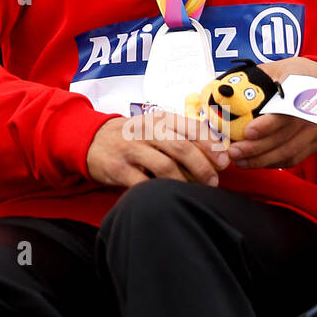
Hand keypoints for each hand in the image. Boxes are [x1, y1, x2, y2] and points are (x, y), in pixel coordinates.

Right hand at [86, 109, 230, 188]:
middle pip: (181, 148)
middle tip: (213, 181)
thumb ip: (182, 135)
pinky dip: (159, 192)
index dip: (211, 145)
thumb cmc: (133, 136)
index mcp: (160, 119)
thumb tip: (216, 153)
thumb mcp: (156, 126)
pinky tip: (169, 197)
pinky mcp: (118, 168)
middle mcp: (146, 131)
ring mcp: (131, 149)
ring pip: (165, 167)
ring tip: (194, 192)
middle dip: (202, 167)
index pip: (192, 128)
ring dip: (184, 182)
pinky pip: (143, 183)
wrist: (92, 140)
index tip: (224, 161)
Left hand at [227, 57, 316, 169]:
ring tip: (239, 160)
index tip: (247, 132)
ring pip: (288, 153)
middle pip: (284, 139)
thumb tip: (225, 90)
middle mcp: (313, 115)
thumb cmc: (297, 74)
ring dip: (261, 160)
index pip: (285, 114)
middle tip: (233, 151)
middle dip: (256, 149)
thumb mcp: (277, 68)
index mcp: (303, 93)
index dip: (266, 126)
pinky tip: (255, 162)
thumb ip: (255, 80)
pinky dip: (273, 162)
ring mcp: (316, 132)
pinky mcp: (316, 143)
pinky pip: (293, 159)